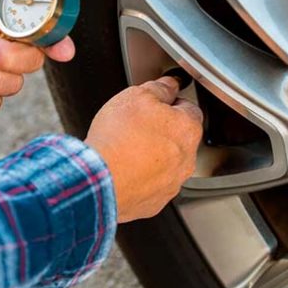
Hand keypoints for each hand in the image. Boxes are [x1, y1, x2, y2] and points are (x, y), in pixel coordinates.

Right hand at [85, 76, 203, 222]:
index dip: (170, 103)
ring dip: (151, 157)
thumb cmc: (118, 138)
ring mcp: (171, 184)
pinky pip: (151, 186)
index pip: (189, 109)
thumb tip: (169, 85)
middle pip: (178, 139)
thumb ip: (159, 88)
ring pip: (166, 165)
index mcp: (188, 130)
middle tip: (135, 127)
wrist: (98, 179)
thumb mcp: (136, 96)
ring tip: (126, 151)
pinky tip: (123, 170)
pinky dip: (140, 179)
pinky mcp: (154, 202)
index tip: (155, 104)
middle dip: (161, 132)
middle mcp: (186, 160)